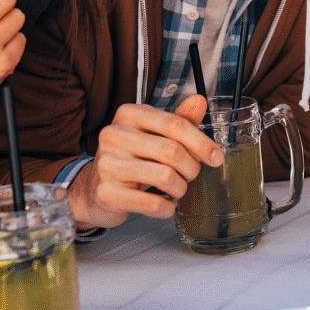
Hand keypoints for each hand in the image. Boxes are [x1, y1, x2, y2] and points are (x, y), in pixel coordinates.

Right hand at [69, 95, 219, 228]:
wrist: (93, 189)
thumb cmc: (129, 157)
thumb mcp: (152, 133)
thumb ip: (178, 119)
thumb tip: (199, 101)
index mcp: (128, 114)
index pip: (175, 124)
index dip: (202, 142)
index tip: (216, 157)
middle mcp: (114, 135)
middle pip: (172, 151)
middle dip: (191, 168)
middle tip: (191, 175)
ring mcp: (107, 164)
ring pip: (165, 177)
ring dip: (180, 188)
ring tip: (176, 189)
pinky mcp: (106, 193)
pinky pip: (151, 204)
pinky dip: (166, 208)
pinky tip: (165, 205)